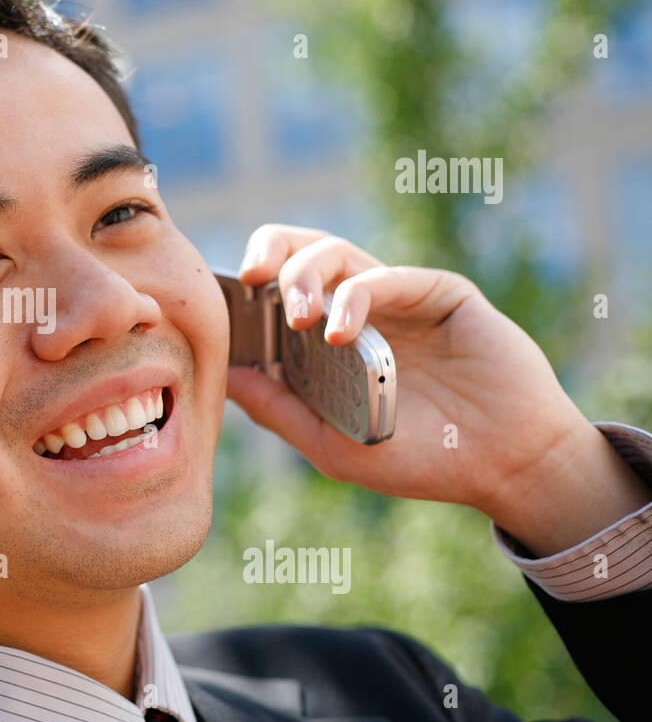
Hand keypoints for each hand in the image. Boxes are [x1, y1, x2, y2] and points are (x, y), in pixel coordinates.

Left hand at [224, 224, 651, 555]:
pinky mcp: (439, 293)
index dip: (245, 289)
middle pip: (301, 253)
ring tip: (296, 315)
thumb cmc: (419, 460)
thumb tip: (222, 377)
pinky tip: (338, 332)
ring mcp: (397, 299)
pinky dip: (356, 297)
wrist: (503, 469)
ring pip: (337, 252)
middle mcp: (358, 310)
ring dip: (306, 274)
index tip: (218, 304)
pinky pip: (388, 277)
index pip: (275, 292)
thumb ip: (278, 409)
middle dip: (269, 253)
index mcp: (326, 340)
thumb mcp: (332, 443)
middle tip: (250, 278)